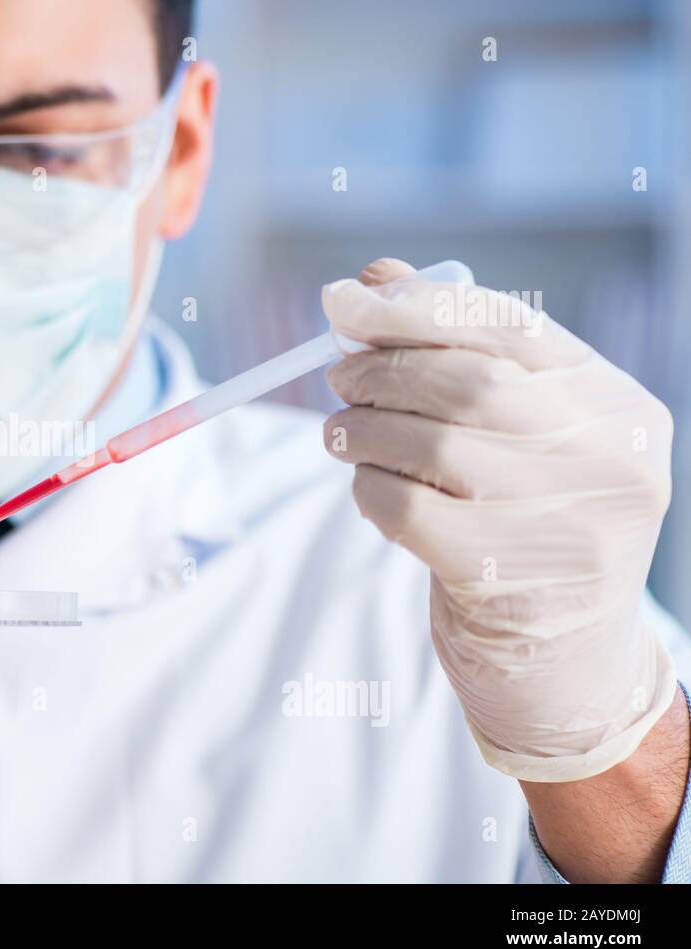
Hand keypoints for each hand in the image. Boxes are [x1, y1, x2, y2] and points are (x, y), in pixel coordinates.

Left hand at [321, 258, 678, 781]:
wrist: (561, 661)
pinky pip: (406, 508)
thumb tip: (370, 280)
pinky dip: (366, 489)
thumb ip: (455, 354)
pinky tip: (367, 489)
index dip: (416, 305)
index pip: (511, 326)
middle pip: (469, 381)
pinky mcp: (507, 581)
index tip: (343, 300)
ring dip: (363, 429)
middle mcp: (611, 461)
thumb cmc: (525, 524)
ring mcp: (567, 526)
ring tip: (343, 435)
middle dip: (383, 369)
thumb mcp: (515, 436)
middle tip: (338, 377)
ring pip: (432, 443)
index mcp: (617, 406)